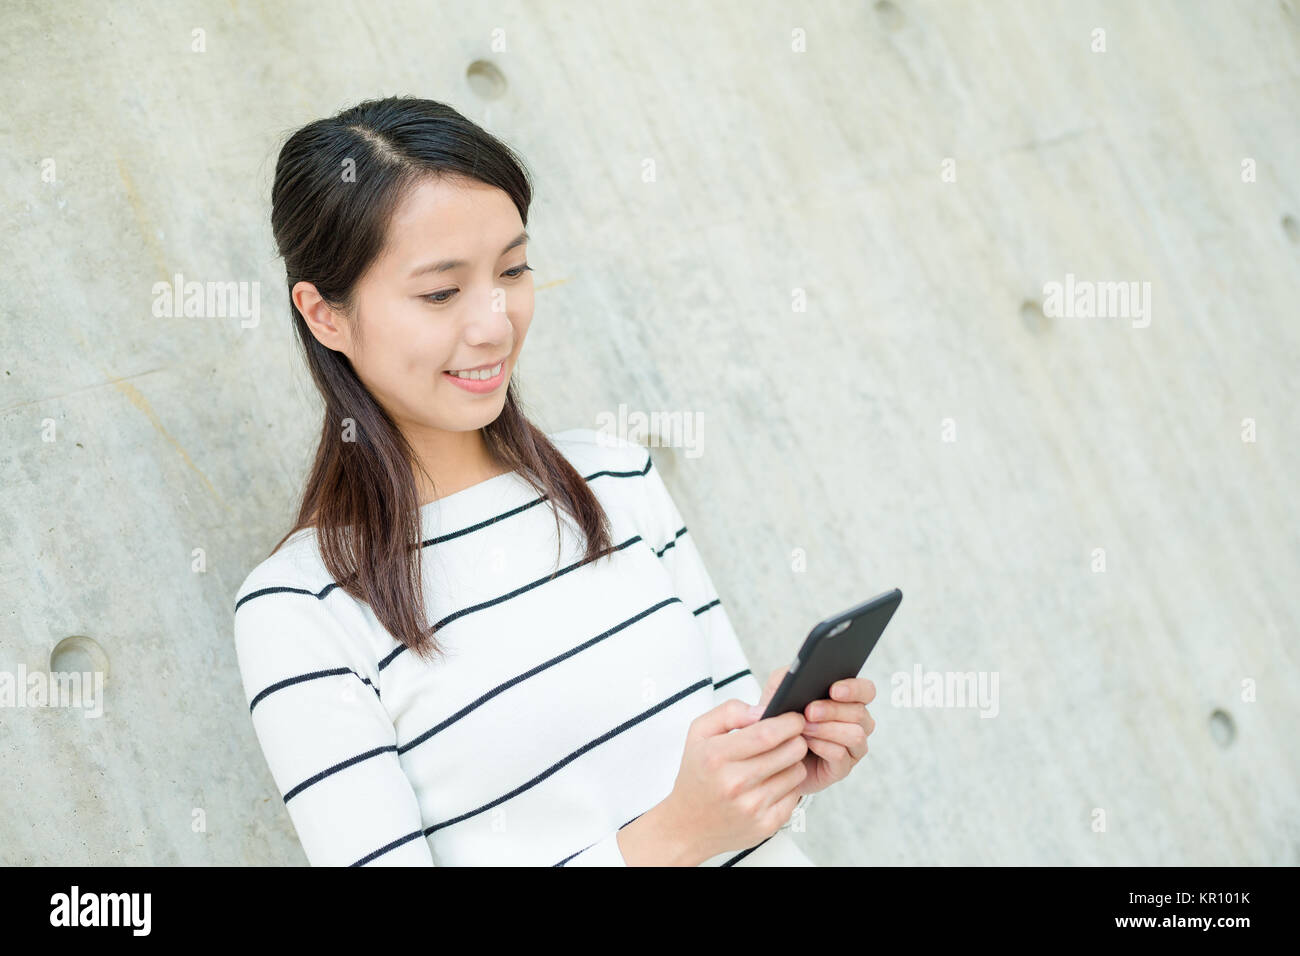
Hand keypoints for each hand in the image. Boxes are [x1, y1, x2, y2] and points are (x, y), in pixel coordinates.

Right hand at [660, 697, 808, 860]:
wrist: (688, 826)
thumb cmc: (697, 774)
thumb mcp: (699, 733)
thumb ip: (729, 712)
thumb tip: (763, 711)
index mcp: (716, 756)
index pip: (767, 733)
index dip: (789, 722)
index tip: (795, 718)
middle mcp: (734, 783)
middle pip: (790, 751)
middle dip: (796, 739)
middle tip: (789, 738)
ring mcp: (752, 807)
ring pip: (798, 772)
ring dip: (793, 763)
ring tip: (776, 762)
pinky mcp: (766, 825)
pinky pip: (796, 795)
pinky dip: (789, 786)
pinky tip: (773, 783)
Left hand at [755, 666, 876, 795]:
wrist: (772, 754)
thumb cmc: (781, 719)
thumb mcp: (778, 693)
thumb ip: (786, 677)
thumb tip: (797, 672)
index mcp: (848, 700)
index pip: (866, 690)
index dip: (855, 689)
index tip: (834, 690)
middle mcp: (857, 723)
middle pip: (860, 712)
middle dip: (833, 710)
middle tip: (809, 711)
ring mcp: (853, 747)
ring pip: (855, 735)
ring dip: (827, 729)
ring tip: (803, 728)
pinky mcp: (842, 768)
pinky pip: (841, 756)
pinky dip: (822, 747)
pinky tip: (806, 743)